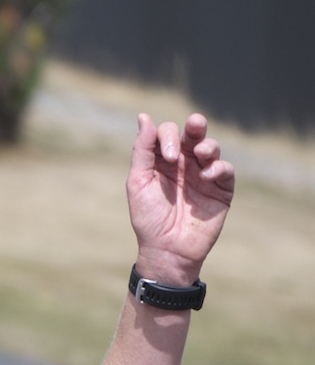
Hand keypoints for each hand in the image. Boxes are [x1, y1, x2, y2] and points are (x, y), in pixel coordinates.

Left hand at [125, 113, 234, 285]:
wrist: (167, 249)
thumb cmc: (148, 217)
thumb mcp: (139, 182)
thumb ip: (143, 150)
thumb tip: (144, 116)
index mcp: (161, 161)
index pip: (167, 133)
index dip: (168, 137)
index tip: (168, 157)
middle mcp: (183, 164)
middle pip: (193, 134)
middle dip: (196, 126)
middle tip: (196, 125)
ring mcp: (203, 175)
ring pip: (212, 147)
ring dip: (208, 145)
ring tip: (202, 154)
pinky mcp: (221, 189)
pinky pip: (225, 169)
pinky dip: (218, 167)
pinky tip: (207, 176)